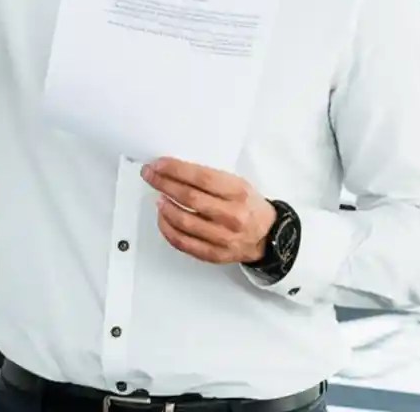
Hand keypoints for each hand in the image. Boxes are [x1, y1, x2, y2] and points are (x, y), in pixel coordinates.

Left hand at [141, 157, 276, 264]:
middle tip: (150, 176)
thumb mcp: (238, 184)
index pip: (200, 177)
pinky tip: (163, 218)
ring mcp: (223, 237)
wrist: (269, 236)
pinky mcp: (215, 254)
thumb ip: (210, 178)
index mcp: (238, 193)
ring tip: (158, 198)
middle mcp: (232, 215)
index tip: (158, 165)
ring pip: (183, 221)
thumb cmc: (249, 206)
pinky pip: (183, 242)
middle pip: (189, 197)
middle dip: (163, 183)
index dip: (174, 169)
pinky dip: (167, 229)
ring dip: (164, 207)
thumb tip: (174, 171)